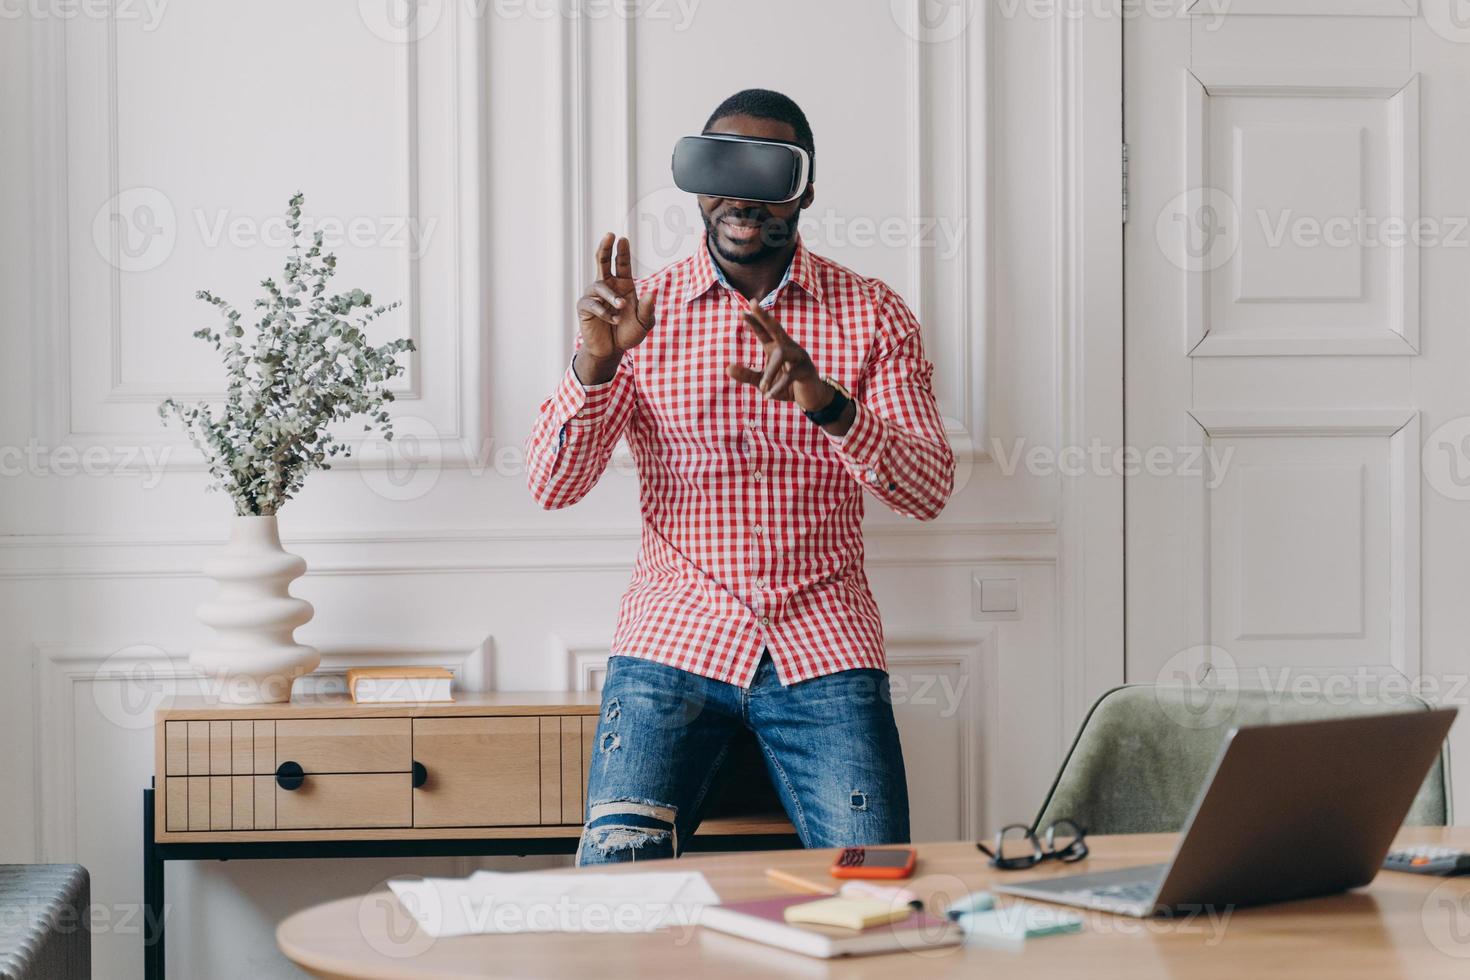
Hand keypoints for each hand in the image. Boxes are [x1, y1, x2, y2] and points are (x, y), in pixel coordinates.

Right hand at [575, 233, 655, 382]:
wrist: (612, 350)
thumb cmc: (628, 333)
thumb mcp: (643, 323)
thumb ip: (647, 309)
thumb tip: (651, 293)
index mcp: (623, 285)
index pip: (621, 264)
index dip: (622, 251)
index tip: (622, 238)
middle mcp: (608, 286)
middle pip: (602, 261)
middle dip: (605, 248)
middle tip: (609, 235)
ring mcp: (594, 296)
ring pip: (599, 286)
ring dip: (611, 296)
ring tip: (621, 307)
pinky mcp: (585, 307)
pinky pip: (592, 304)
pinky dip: (604, 312)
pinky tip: (613, 320)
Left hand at [726, 305, 833, 412]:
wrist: (811, 398)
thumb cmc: (786, 387)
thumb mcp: (763, 382)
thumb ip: (747, 375)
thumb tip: (727, 368)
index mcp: (777, 348)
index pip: (764, 331)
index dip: (754, 321)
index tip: (742, 312)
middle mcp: (788, 348)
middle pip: (775, 328)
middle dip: (764, 316)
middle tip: (753, 303)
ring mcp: (799, 357)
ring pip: (781, 354)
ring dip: (770, 372)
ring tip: (763, 388)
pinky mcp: (806, 370)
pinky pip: (790, 375)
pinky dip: (778, 386)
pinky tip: (769, 396)